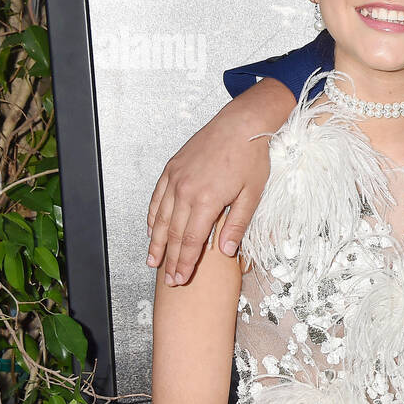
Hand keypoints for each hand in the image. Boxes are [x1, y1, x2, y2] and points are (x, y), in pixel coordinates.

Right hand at [146, 79, 292, 284]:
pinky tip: (152, 229)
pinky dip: (153, 216)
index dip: (185, 262)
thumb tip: (226, 252)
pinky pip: (157, 197)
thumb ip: (237, 224)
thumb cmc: (251, 157)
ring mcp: (176, 179)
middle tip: (167, 279)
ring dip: (156, 242)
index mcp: (207, 200)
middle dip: (170, 259)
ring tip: (153, 260)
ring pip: (160, 218)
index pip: (192, 241)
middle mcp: (185, 190)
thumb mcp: (252, 194)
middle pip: (174, 234)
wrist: (241, 124)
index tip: (180, 278)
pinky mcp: (172, 168)